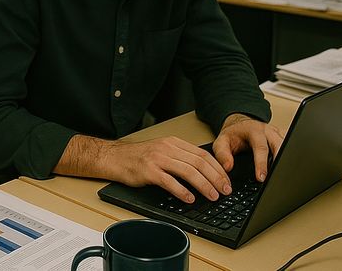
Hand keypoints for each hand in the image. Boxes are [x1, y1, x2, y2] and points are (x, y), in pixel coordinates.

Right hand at [100, 136, 232, 203]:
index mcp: (173, 143)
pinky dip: (182, 191)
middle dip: (216, 178)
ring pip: (188, 171)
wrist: (115, 157)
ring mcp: (157, 159)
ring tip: (212, 196)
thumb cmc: (138, 157)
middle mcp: (167, 148)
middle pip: (198, 162)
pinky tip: (189, 199)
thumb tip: (204, 172)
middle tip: (225, 191)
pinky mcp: (148, 171)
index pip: (203, 154)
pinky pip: (169, 181)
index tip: (226, 181)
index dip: (218, 169)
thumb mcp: (162, 151)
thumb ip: (181, 157)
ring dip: (203, 185)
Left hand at [213, 114, 283, 181]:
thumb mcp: (221, 142)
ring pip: (288, 147)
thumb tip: (228, 167)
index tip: (261, 178)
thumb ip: (222, 154)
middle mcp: (268, 132)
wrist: (240, 126)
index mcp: (254, 131)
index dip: (262, 164)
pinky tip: (287, 170)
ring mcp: (277, 135)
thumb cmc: (232, 135)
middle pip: (279, 145)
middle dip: (280, 162)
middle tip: (279, 178)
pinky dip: (289, 158)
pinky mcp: (281, 140)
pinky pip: (289, 148)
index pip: (260, 148)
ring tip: (284, 176)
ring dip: (287, 160)